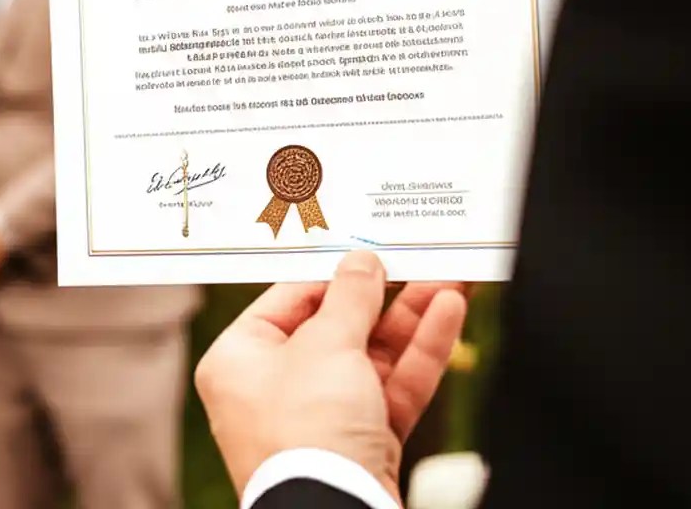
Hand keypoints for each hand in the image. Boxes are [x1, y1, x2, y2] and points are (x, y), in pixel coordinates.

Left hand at [195, 251, 466, 503]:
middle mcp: (274, 389)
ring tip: (451, 276)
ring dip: (411, 317)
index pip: (286, 300)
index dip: (331, 272)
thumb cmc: (307, 429)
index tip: (367, 246)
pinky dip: (420, 353)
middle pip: (335, 327)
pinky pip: (391, 388)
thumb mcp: (327, 346)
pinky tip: (449, 313)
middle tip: (420, 256)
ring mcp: (320, 419)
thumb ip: (350, 298)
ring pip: (371, 356)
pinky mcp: (361, 444)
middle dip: (384, 294)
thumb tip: (361, 262)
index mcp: (239, 361)